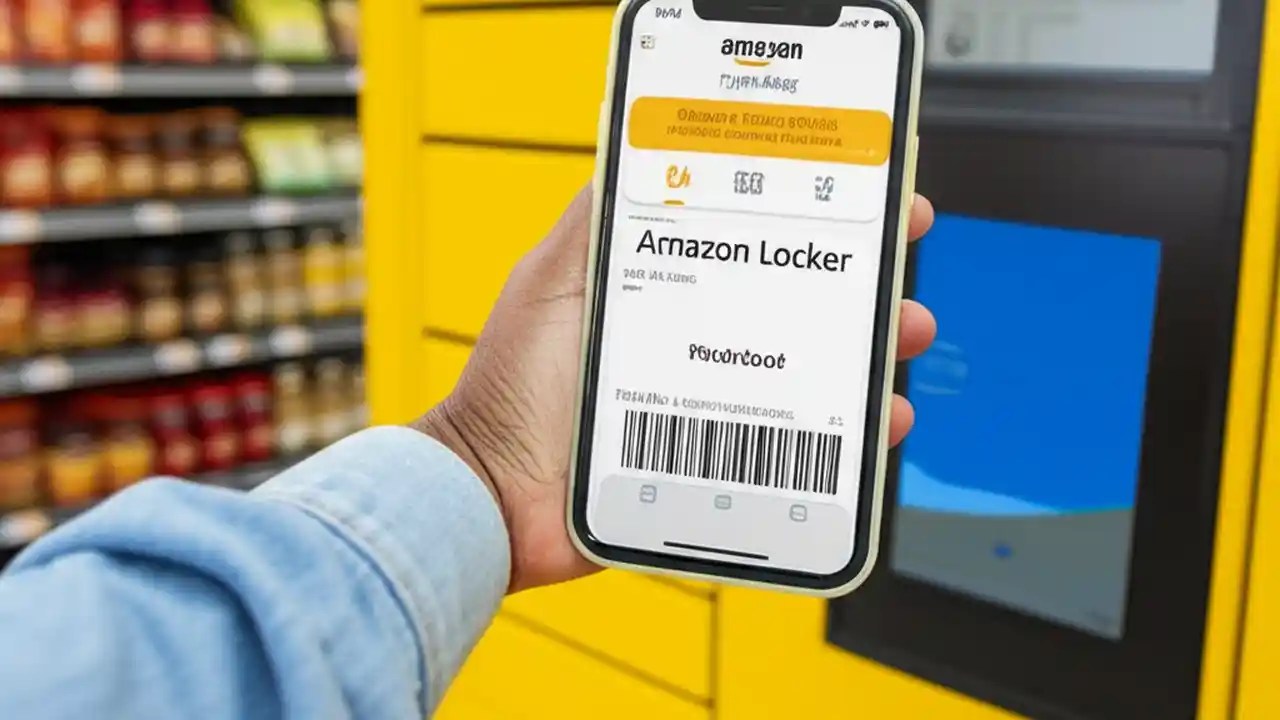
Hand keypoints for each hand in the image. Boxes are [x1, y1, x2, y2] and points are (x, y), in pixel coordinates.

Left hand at [413, 187, 936, 592]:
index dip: (815, 222)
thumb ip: (596, 223)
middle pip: (799, 310)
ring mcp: (714, 412)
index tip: (867, 197)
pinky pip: (803, 454)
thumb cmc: (511, 386)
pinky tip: (878, 426)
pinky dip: (849, 443)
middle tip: (898, 266)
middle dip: (860, 287)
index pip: (758, 248)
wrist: (494, 494)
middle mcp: (699, 350)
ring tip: (901, 337)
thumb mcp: (555, 280)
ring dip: (868, 357)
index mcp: (668, 297)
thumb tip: (636, 152)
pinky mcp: (723, 470)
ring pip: (812, 379)